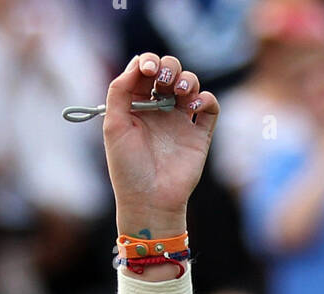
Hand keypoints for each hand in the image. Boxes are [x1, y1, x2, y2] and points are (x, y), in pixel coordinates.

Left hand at [105, 53, 218, 234]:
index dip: (148, 62)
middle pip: (171, 72)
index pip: (146, 72)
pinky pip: (210, 108)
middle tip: (164, 79)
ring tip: (180, 91)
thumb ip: (120, 90)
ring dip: (188, 79)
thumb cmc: (127, 168)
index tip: (147, 69)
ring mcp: (182, 122)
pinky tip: (194, 106)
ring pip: (192, 85)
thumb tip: (138, 62)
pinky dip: (206, 99)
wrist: (149, 201)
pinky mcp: (199, 136)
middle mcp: (161, 111)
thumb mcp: (113, 125)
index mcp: (139, 106)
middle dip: (169, 66)